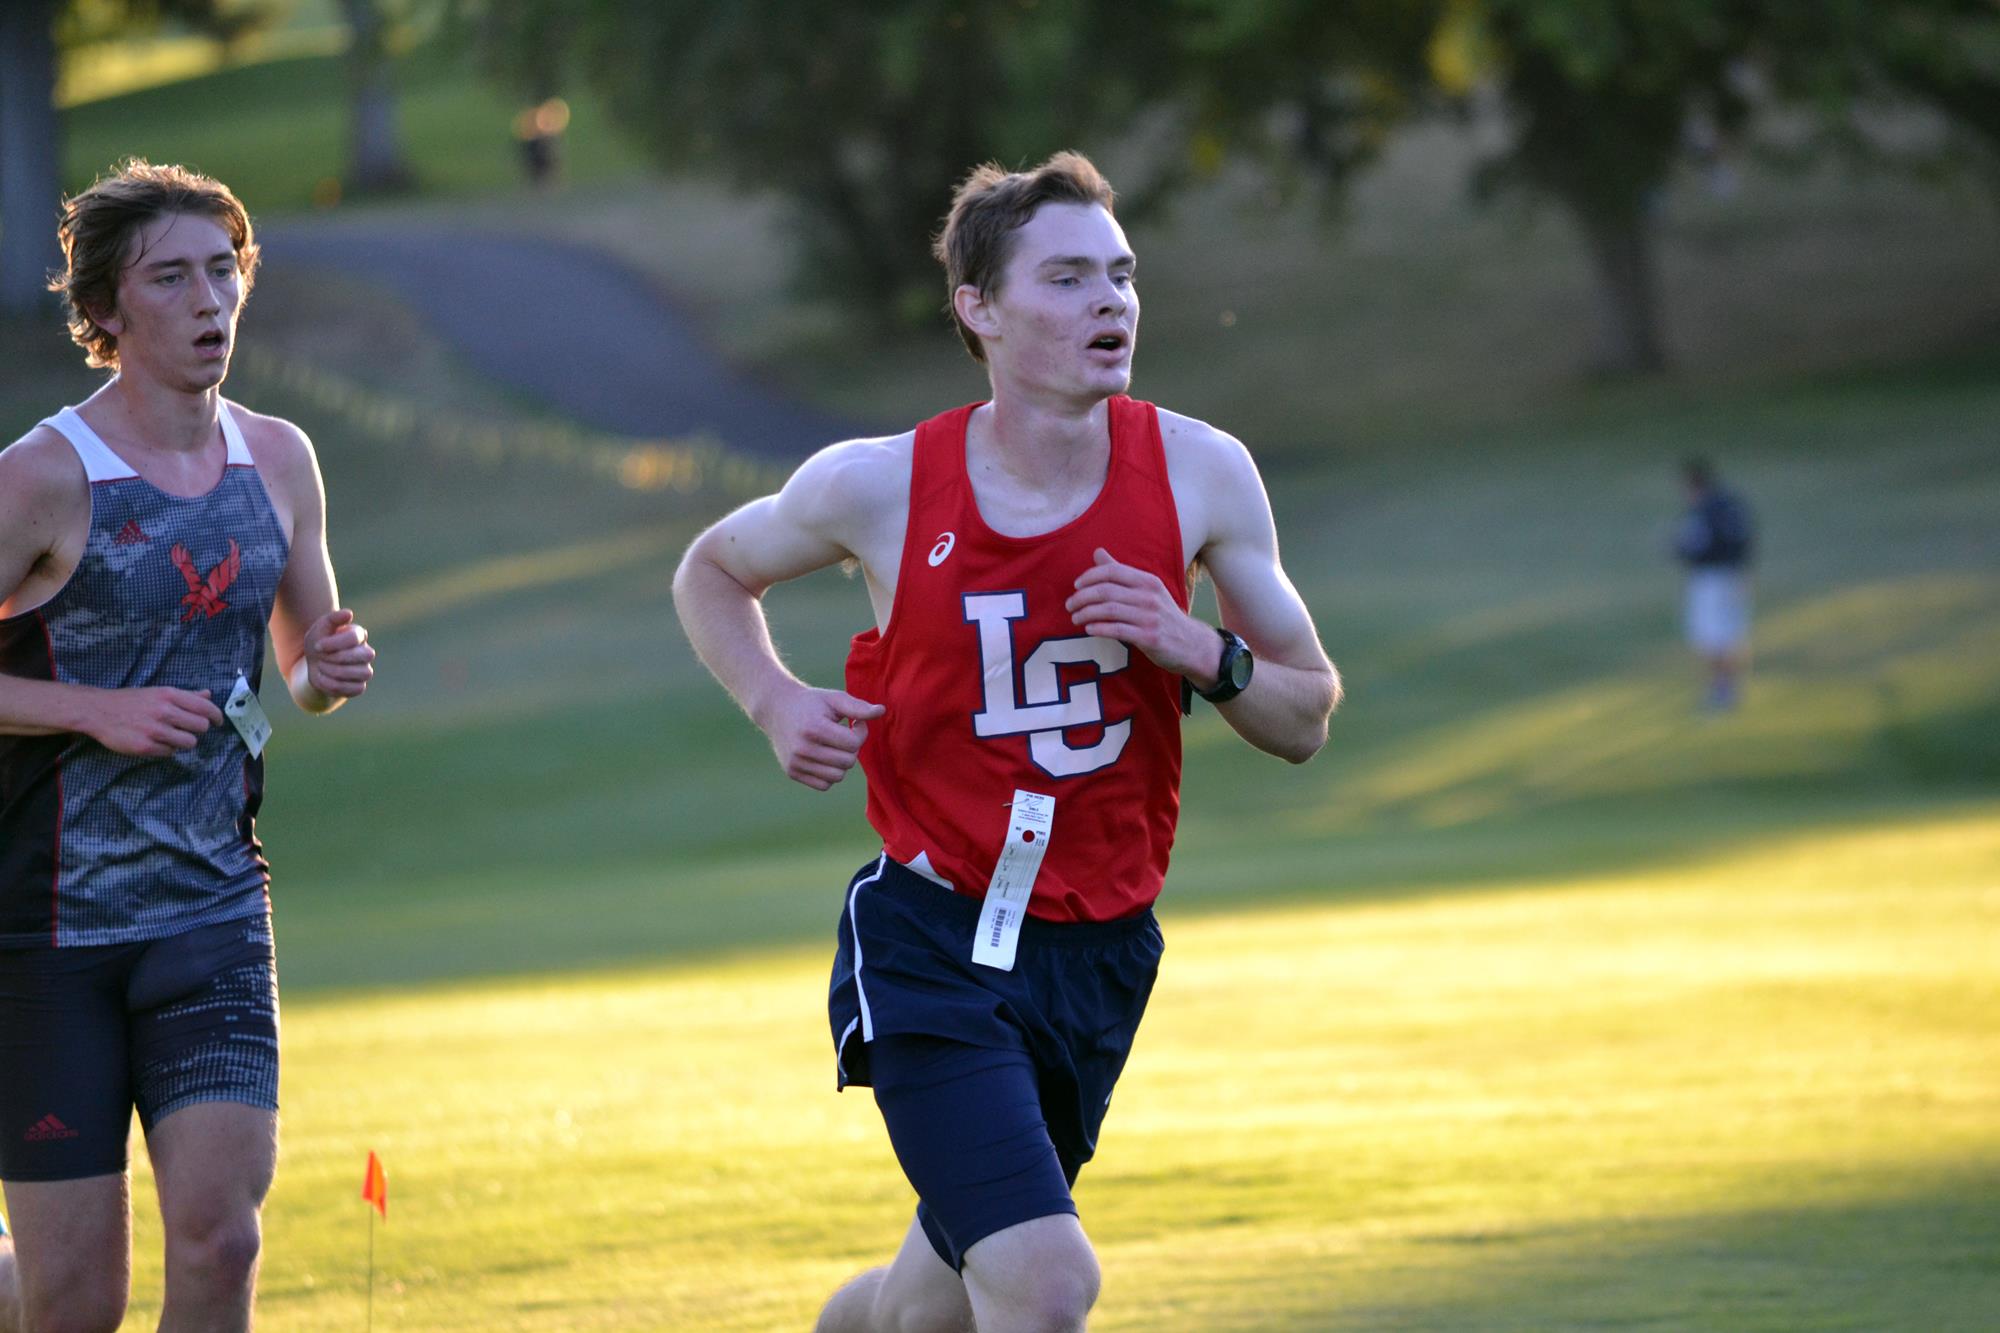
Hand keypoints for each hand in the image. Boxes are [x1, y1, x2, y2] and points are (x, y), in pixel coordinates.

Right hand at [86, 686, 222, 756]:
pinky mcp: (145, 747)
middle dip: (197, 729)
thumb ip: (185, 695)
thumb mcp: (158, 692)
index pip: (205, 708)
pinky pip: (170, 753)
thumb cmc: (131, 701)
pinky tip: (156, 741)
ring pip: (189, 743)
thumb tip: (208, 695)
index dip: (216, 717)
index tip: (217, 722)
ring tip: (171, 736)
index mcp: (169, 695)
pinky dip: (167, 749)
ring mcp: (154, 730)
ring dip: (184, 741)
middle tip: (187, 728)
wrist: (98, 711)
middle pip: (201, 727)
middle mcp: (164, 711)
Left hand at [304, 609, 375, 697]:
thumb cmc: (319, 644)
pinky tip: (325, 679)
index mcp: (358, 635)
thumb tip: (349, 613)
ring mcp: (365, 670)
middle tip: (321, 658)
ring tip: (322, 668)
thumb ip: (332, 619)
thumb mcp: (320, 629)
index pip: (355, 638)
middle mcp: (366, 652)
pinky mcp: (359, 686)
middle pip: (365, 656)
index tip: (317, 646)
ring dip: (337, 672)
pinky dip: (338, 686)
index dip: (334, 644)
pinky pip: (357, 689)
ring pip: (363, 673)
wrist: (314, 665)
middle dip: (337, 658)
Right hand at [758, 685, 883, 790]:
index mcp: (814, 728)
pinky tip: (825, 757)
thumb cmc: (812, 703)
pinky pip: (824, 785)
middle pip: (847, 762)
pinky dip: (829, 774)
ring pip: (837, 776)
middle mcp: (803, 748)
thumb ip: (858, 707)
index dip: (860, 732)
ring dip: (842, 763)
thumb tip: (882, 711)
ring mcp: (796, 762)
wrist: (776, 708)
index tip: (855, 722)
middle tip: (844, 735)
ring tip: (834, 746)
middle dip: (852, 748)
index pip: (853, 743)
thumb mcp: (834, 699)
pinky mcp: (792, 772)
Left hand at [1066, 548, 1214, 683]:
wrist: (1191, 644)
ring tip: (1075, 618)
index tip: (1076, 586)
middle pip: (1107, 591)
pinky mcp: (1149, 637)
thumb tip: (1098, 552)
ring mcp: (1150, 617)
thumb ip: (1121, 572)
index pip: (1113, 571)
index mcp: (1148, 581)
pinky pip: (1118, 630)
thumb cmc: (1162, 615)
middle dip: (1082, 597)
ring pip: (1109, 610)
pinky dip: (1099, 628)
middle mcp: (1149, 596)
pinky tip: (1088, 629)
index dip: (1090, 576)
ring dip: (1086, 613)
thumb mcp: (1147, 590)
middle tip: (1069, 605)